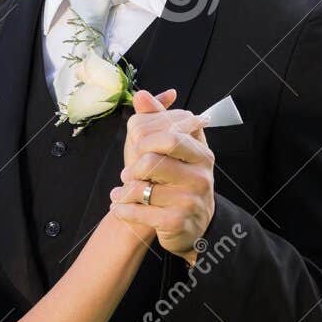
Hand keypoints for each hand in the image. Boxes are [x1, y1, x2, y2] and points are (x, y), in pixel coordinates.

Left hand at [109, 88, 214, 261]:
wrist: (193, 227)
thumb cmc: (177, 182)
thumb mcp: (172, 150)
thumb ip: (158, 120)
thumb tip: (142, 94)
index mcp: (200, 151)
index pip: (169, 133)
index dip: (144, 138)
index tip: (137, 146)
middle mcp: (201, 174)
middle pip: (154, 158)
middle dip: (134, 165)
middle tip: (128, 173)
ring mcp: (191, 199)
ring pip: (143, 187)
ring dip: (124, 190)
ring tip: (121, 191)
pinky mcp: (178, 221)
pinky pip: (139, 211)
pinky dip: (122, 209)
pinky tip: (119, 207)